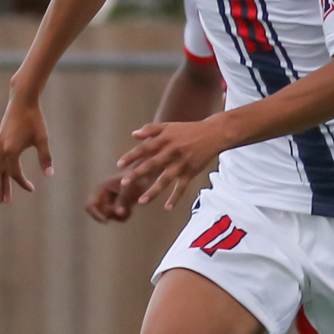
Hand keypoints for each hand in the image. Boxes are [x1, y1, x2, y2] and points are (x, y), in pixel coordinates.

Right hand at [0, 95, 51, 201]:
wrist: (22, 101)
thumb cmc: (34, 119)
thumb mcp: (43, 139)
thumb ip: (45, 158)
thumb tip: (50, 175)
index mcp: (11, 151)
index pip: (15, 174)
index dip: (23, 184)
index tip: (32, 189)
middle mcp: (1, 150)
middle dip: (0, 189)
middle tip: (3, 202)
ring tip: (2, 192)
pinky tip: (5, 174)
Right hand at [85, 174, 139, 223]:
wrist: (142, 177)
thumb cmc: (134, 179)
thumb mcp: (129, 188)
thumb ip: (123, 201)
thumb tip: (119, 214)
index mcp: (100, 189)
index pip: (90, 205)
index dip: (95, 215)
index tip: (106, 222)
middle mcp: (100, 197)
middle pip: (100, 214)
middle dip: (112, 215)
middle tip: (125, 211)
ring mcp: (107, 203)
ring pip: (110, 217)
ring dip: (121, 215)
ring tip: (130, 208)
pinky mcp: (115, 208)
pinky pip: (118, 218)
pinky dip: (125, 216)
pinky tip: (131, 208)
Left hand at [116, 118, 230, 209]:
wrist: (213, 134)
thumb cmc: (188, 130)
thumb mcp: (169, 125)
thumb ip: (151, 129)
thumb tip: (134, 135)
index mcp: (164, 140)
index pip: (145, 149)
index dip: (132, 156)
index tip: (120, 165)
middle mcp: (171, 152)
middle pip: (152, 165)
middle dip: (138, 174)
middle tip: (124, 183)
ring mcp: (181, 164)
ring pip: (165, 180)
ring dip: (153, 191)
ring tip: (141, 202)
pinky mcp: (190, 172)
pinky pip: (181, 187)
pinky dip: (175, 197)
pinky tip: (167, 207)